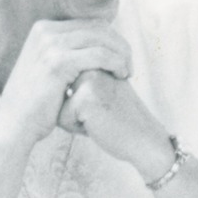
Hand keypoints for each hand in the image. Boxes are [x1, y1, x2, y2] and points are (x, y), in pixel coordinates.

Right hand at [0, 20, 132, 144]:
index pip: (90, 24)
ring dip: (121, 54)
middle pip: (98, 28)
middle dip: (119, 45)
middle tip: (129, 65)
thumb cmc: (36, 103)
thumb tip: (96, 44)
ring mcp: (50, 45)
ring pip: (102, 39)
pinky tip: (122, 76)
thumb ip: (68, 52)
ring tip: (127, 72)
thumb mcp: (47, 69)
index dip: (111, 39)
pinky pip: (100, 55)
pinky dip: (116, 63)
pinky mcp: (57, 62)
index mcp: (44, 29)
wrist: (15, 124)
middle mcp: (45, 32)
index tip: (122, 58)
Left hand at [57, 69, 173, 175]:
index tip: (104, 104)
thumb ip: (80, 78)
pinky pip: (62, 119)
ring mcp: (90, 79)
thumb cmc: (120, 118)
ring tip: (101, 118)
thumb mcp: (102, 88)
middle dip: (73, 110)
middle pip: (57, 93)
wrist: (146, 138)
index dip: (77, 102)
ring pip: (57, 105)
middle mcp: (92, 64)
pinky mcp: (86, 98)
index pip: (63, 84)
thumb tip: (52, 82)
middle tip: (103, 112)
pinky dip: (77, 129)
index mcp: (96, 59)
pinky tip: (100, 126)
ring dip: (75, 119)